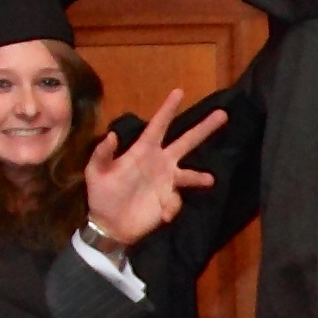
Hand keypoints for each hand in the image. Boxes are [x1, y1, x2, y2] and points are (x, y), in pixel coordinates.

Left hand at [83, 90, 228, 245]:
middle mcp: (160, 162)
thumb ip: (102, 154)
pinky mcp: (170, 200)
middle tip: (222, 114)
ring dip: (201, 177)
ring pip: (190, 173)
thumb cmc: (102, 195)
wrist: (110, 226)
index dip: (168, 109)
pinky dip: (171, 207)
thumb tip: (111, 134)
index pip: (158, 126)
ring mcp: (167, 181)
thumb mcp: (96, 173)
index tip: (179, 92)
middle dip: (203, 128)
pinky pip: (177, 201)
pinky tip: (162, 215)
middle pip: (186, 141)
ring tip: (209, 180)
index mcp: (143, 151)